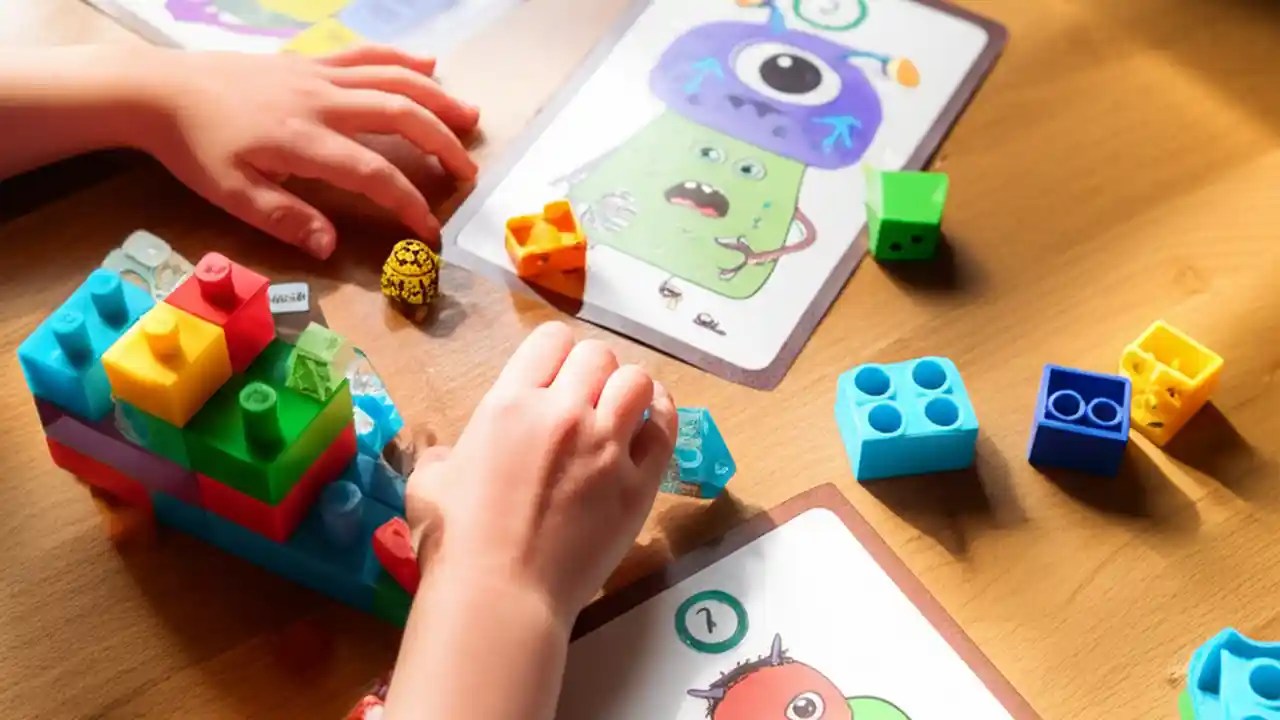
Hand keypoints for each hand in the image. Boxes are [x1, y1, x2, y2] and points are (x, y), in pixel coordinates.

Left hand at [136, 45, 478, 258]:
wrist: (161, 89)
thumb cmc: (195, 147)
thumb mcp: (231, 194)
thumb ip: (286, 219)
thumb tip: (331, 246)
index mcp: (304, 140)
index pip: (374, 174)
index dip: (409, 203)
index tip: (431, 231)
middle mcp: (322, 101)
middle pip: (400, 115)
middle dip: (442, 145)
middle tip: (469, 172)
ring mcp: (319, 75)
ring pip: (393, 78)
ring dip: (437, 98)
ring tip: (471, 118)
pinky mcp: (311, 61)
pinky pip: (366, 54)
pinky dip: (403, 58)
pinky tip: (431, 64)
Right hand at [404, 322, 677, 625]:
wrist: (501, 596)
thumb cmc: (457, 542)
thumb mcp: (430, 483)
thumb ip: (445, 455)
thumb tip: (452, 456)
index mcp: (510, 404)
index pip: (551, 340)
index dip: (555, 352)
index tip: (555, 373)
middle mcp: (563, 413)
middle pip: (597, 356)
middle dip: (591, 369)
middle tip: (585, 397)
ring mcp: (607, 447)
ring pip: (636, 382)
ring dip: (629, 388)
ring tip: (623, 405)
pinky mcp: (639, 484)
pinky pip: (665, 429)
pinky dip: (661, 417)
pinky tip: (651, 421)